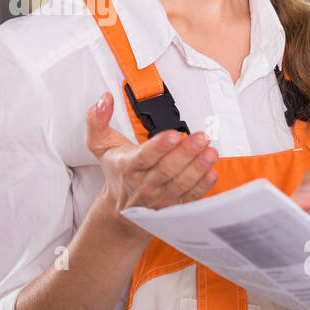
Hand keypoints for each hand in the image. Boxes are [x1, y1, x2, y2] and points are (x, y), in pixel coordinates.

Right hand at [84, 92, 218, 240]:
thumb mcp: (99, 145)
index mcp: (127, 166)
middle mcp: (145, 184)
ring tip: (210, 152)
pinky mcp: (175, 206)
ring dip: (198, 168)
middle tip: (201, 138)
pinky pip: (191, 198)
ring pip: (181, 183)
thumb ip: (97, 119)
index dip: (160, 146)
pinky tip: (212, 173)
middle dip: (186, 153)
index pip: (144, 157)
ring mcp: (161, 197)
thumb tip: (104, 99)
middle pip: (167, 169)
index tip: (174, 134)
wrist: (121, 210)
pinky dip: (203, 186)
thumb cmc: (117, 172)